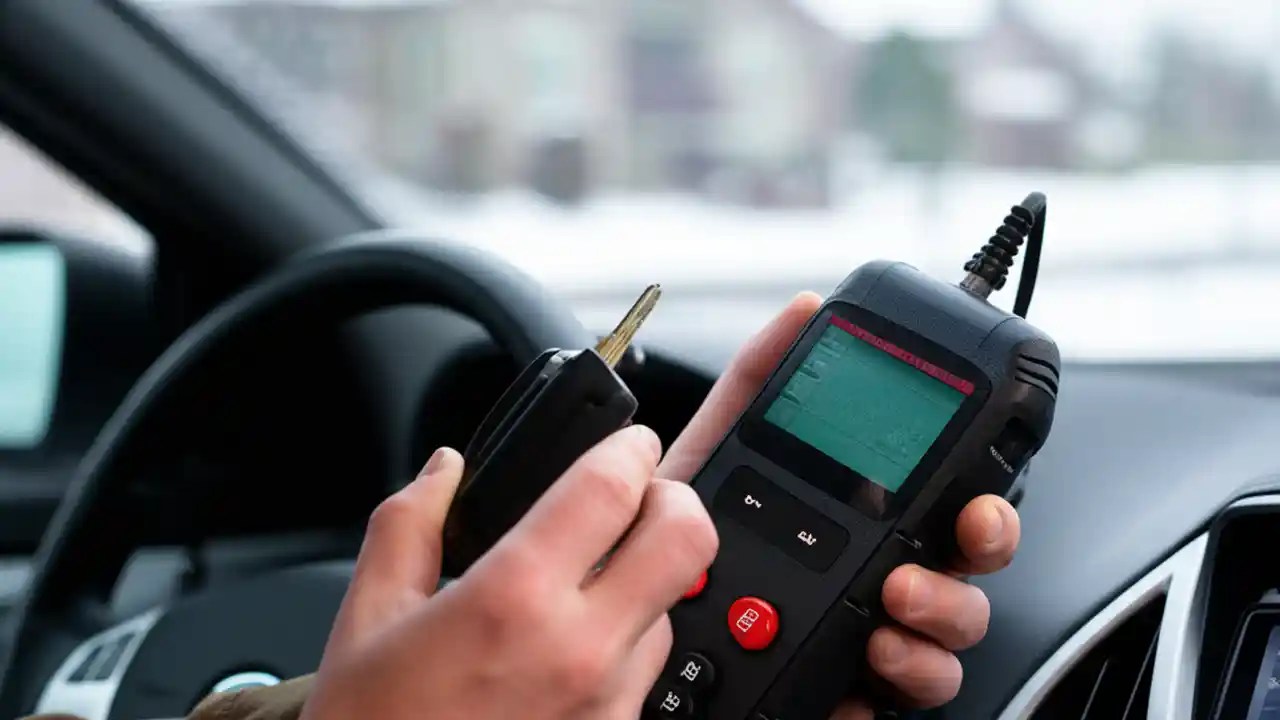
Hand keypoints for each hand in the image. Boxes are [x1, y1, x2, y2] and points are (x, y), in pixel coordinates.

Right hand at [301, 426, 716, 719]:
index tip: (629, 441)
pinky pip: (647, 670)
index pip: (612, 489)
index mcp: (513, 600)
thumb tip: (445, 470)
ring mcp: (609, 704)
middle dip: (671, 500)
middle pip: (686, 540)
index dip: (630, 448)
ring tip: (584, 586)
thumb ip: (410, 524)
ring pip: (671, 607)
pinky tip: (569, 649)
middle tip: (639, 497)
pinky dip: (624, 642)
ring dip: (644, 580)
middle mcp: (579, 651)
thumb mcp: (369, 618)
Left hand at [658, 293, 1021, 718]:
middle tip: (951, 547)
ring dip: (937, 623)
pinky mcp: (848, 692)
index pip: (947, 506)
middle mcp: (878, 575)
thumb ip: (757, 382)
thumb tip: (801, 309)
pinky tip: (864, 675)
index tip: (980, 502)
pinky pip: (897, 703)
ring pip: (949, 636)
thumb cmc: (678, 538)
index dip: (983, 503)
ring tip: (887, 615)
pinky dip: (892, 689)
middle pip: (966, 569)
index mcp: (860, 519)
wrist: (630, 619)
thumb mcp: (714, 454)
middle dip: (979, 559)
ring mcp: (870, 638)